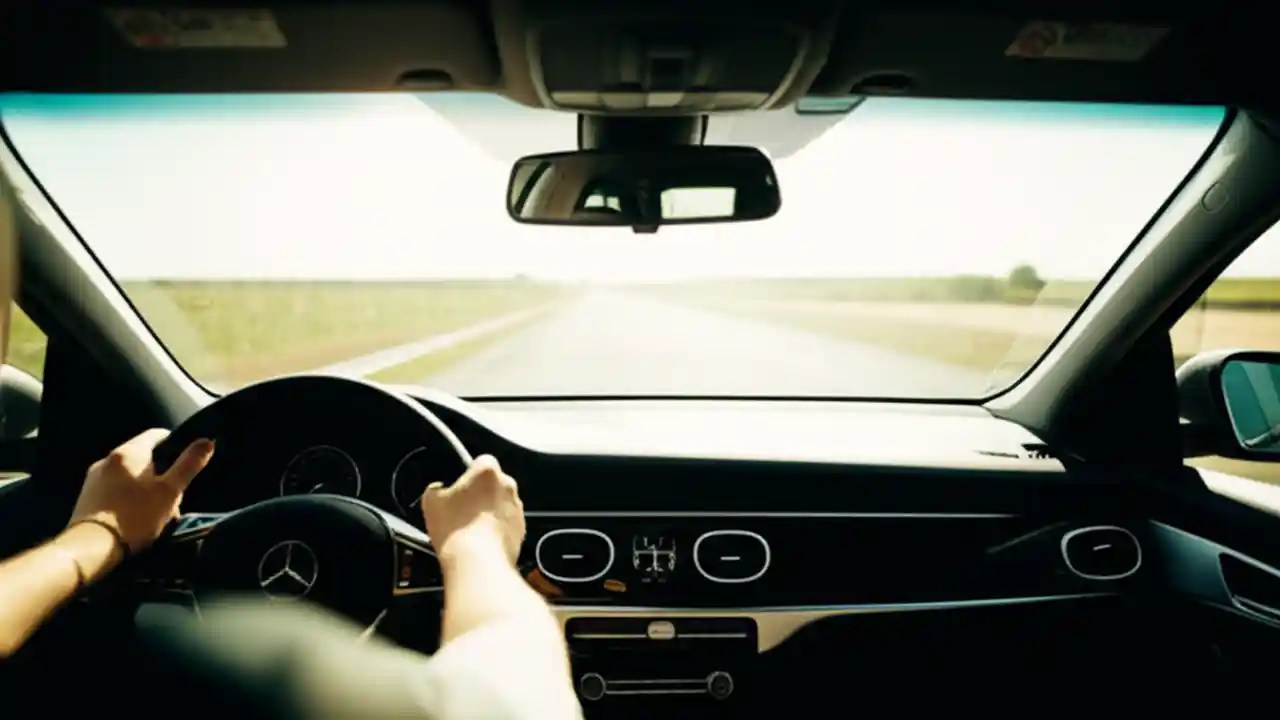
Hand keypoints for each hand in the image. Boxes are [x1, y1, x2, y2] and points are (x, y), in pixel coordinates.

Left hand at [69, 429, 214, 553]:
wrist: (90, 548)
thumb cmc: (134, 516)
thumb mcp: (170, 491)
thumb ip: (189, 465)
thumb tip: (207, 441)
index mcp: (128, 452)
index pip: (158, 435)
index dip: (177, 445)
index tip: (187, 464)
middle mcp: (107, 459)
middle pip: (144, 459)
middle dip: (162, 476)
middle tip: (174, 498)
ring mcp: (93, 479)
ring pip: (130, 477)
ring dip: (146, 490)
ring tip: (156, 514)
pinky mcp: (86, 498)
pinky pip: (115, 491)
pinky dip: (129, 500)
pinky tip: (136, 520)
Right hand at [421, 455, 524, 565]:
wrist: (477, 563)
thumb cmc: (455, 529)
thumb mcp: (431, 501)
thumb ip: (436, 488)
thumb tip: (438, 490)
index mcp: (487, 471)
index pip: (480, 460)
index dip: (467, 473)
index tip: (458, 487)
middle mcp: (507, 485)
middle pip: (493, 483)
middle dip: (480, 493)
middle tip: (461, 509)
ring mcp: (517, 508)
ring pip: (501, 504)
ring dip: (489, 512)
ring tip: (469, 529)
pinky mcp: (522, 529)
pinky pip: (507, 524)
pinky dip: (497, 529)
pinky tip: (481, 541)